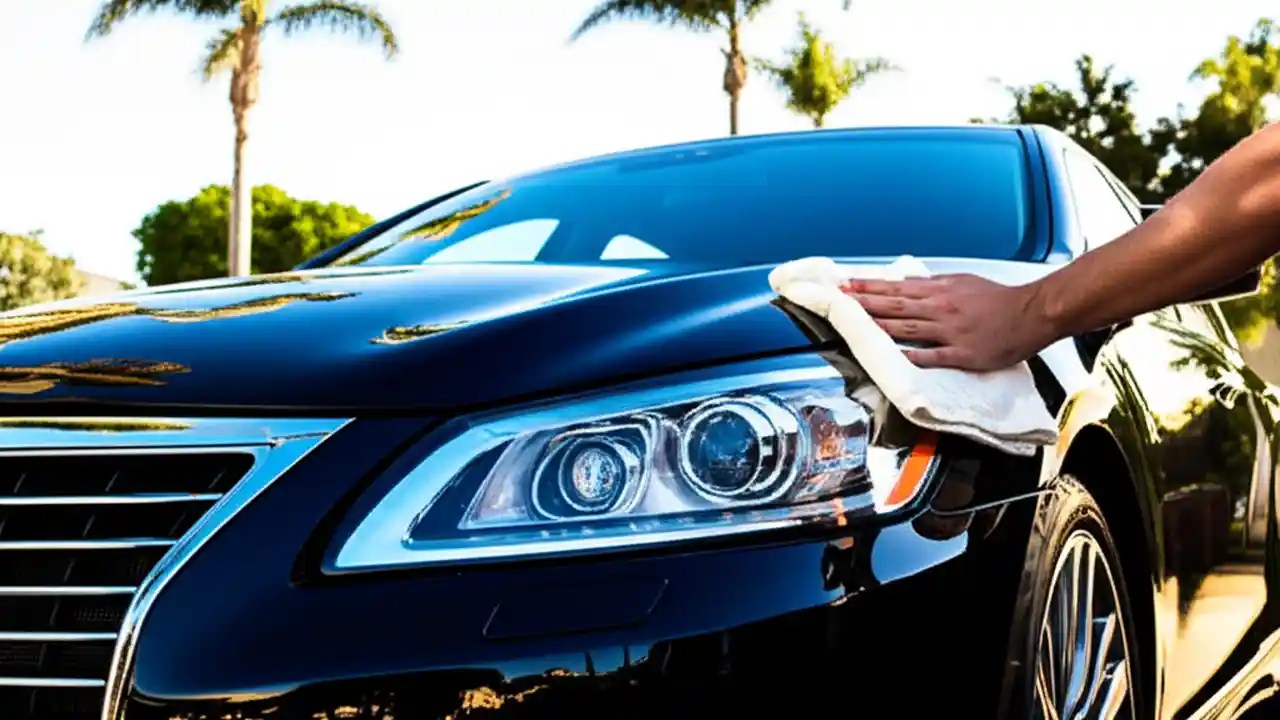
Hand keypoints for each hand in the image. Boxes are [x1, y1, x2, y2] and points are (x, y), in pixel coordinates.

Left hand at [839, 273, 1055, 370]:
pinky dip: (914, 355)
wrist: (1032, 313)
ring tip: (856, 326)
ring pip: (908, 329)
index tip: (845, 286)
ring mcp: (951, 331)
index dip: (868, 288)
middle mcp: (941, 308)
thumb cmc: (999, 299)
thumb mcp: (962, 282)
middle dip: (864, 304)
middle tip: (839, 302)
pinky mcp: (963, 353)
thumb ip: (932, 284)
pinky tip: (895, 356)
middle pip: (895, 306)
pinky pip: (934, 355)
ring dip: (879, 326)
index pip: (895, 288)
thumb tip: (906, 282)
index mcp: (940, 291)